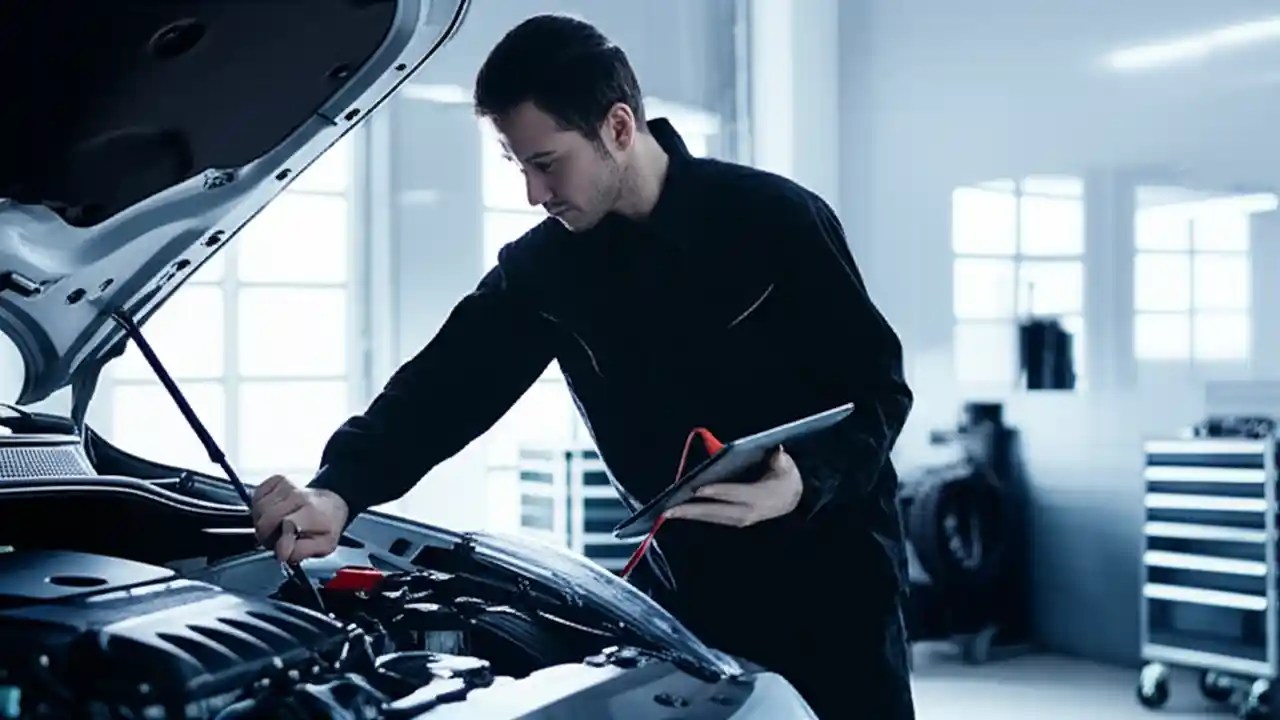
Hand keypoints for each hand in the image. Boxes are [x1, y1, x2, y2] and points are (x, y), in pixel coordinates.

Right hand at [251, 475, 348, 562]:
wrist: (331, 504)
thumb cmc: (325, 526)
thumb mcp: (323, 545)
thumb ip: (302, 550)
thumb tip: (282, 553)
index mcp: (312, 513)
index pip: (288, 525)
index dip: (280, 543)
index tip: (282, 553)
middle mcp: (298, 495)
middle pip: (266, 520)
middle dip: (267, 536)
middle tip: (276, 540)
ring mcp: (286, 485)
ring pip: (258, 509)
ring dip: (262, 522)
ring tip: (274, 527)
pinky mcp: (276, 480)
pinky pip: (256, 497)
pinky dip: (259, 508)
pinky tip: (271, 513)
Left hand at [663, 446, 801, 526]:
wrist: (792, 498)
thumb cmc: (784, 475)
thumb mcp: (785, 465)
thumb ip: (780, 459)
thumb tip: (776, 450)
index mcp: (760, 495)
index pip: (734, 493)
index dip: (716, 491)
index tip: (697, 489)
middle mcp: (749, 511)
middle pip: (717, 511)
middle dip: (693, 510)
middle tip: (669, 509)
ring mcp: (742, 519)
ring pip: (712, 517)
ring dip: (690, 515)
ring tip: (667, 512)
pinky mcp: (736, 521)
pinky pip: (713, 518)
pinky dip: (696, 515)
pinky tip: (680, 511)